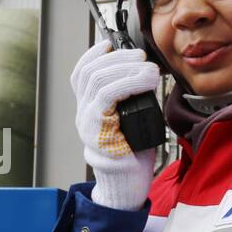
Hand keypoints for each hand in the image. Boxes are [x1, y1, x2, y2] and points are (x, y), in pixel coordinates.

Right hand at [71, 41, 161, 210]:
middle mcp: (84, 114)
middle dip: (118, 57)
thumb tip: (145, 73)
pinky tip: (145, 81)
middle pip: (90, 72)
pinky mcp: (98, 132)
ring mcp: (88, 124)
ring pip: (98, 80)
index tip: (111, 44)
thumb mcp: (132, 118)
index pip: (81, 74)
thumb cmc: (132, 155)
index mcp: (89, 109)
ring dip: (126, 68)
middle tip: (142, 57)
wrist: (127, 186)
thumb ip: (130, 98)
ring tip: (150, 70)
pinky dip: (128, 82)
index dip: (93, 55)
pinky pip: (107, 97)